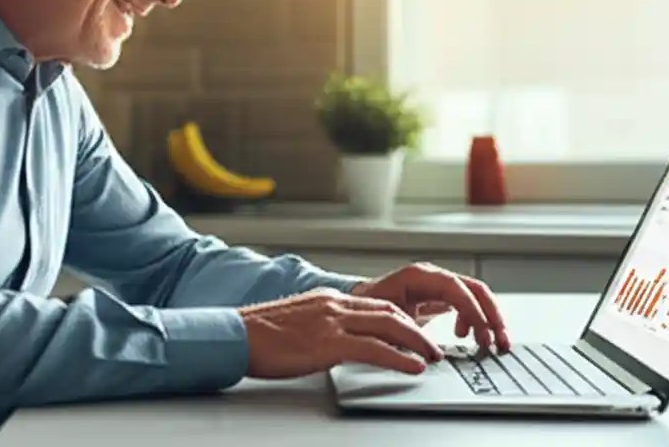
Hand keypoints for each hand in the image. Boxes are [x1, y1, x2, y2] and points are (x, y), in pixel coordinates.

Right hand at [238, 288, 443, 378]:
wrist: (235, 335)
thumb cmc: (258, 335)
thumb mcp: (296, 323)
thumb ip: (320, 327)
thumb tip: (335, 342)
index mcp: (327, 300)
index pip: (374, 303)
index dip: (400, 317)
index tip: (415, 330)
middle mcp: (334, 305)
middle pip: (389, 311)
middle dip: (416, 328)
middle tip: (433, 345)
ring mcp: (332, 322)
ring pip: (389, 325)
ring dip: (417, 342)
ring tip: (432, 357)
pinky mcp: (328, 343)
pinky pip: (374, 349)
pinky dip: (399, 358)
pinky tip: (412, 368)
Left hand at [352, 262, 510, 352]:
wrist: (356, 304)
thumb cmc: (366, 308)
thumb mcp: (385, 319)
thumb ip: (407, 330)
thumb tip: (429, 349)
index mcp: (418, 276)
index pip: (456, 288)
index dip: (473, 311)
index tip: (483, 335)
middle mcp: (432, 276)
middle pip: (474, 289)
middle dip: (491, 315)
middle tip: (500, 341)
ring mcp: (437, 285)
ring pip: (474, 296)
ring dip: (488, 319)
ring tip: (492, 343)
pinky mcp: (438, 296)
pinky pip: (466, 304)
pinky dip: (474, 320)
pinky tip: (467, 336)